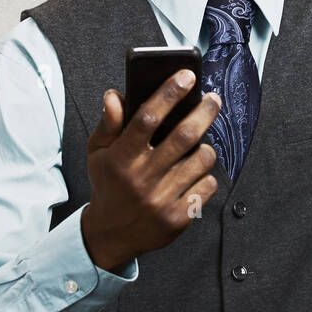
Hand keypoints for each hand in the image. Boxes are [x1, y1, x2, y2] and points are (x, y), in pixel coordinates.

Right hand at [79, 70, 221, 272]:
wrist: (111, 236)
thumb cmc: (108, 186)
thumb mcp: (98, 154)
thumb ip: (108, 124)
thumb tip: (115, 95)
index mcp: (121, 158)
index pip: (147, 118)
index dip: (169, 93)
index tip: (186, 75)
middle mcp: (142, 178)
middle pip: (182, 136)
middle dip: (204, 112)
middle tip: (213, 99)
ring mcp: (162, 200)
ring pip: (201, 160)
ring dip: (206, 147)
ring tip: (200, 144)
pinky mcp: (178, 218)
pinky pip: (207, 186)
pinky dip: (206, 176)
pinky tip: (194, 174)